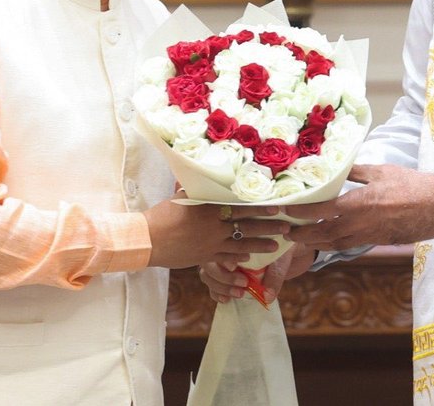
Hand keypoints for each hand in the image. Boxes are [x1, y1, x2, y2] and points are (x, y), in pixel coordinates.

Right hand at [143, 200, 289, 268]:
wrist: (148, 240)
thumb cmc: (162, 214)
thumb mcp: (182, 196)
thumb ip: (199, 190)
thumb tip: (208, 175)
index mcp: (209, 208)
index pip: (240, 206)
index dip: (260, 207)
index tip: (277, 206)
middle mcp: (214, 226)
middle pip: (246, 226)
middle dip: (268, 227)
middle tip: (286, 227)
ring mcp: (211, 244)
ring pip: (242, 244)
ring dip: (261, 245)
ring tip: (276, 245)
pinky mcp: (205, 257)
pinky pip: (228, 257)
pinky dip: (240, 257)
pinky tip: (251, 256)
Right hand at [199, 241, 315, 304]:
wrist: (290, 252)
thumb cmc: (283, 249)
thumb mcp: (281, 257)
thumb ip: (274, 275)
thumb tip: (268, 297)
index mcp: (234, 235)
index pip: (221, 244)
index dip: (224, 257)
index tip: (234, 266)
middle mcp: (224, 247)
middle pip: (209, 262)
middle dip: (223, 276)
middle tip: (243, 283)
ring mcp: (222, 262)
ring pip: (208, 275)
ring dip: (221, 286)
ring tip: (239, 293)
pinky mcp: (225, 277)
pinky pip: (213, 286)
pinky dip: (217, 294)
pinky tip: (227, 300)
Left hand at [285, 164, 433, 250]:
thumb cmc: (411, 184)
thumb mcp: (380, 171)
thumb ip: (355, 172)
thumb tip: (336, 167)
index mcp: (358, 203)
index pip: (321, 210)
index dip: (300, 212)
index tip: (286, 210)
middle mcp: (359, 223)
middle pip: (323, 232)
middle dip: (303, 234)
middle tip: (287, 232)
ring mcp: (368, 235)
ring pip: (335, 243)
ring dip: (316, 242)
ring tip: (302, 239)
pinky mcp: (377, 241)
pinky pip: (350, 245)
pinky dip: (335, 244)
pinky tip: (329, 241)